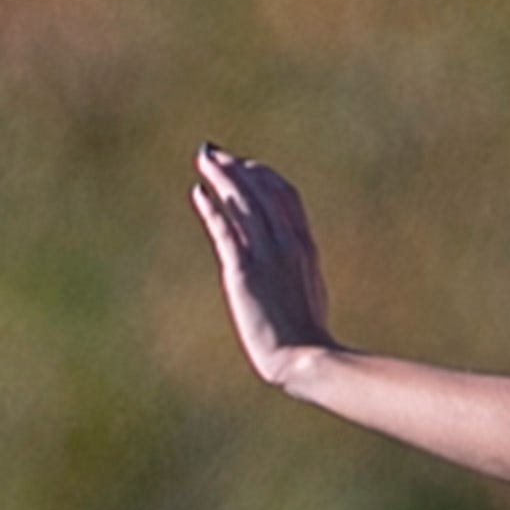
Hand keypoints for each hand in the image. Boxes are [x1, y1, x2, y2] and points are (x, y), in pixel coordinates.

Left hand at [188, 144, 334, 383]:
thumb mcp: (310, 292)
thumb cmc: (307, 336)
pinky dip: (212, 209)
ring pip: (243, 203)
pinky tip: (199, 193)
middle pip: (262, 191)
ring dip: (223, 177)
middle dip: (237, 167)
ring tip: (204, 159)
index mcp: (305, 246)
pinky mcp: (245, 272)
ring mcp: (267, 256)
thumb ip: (299, 270)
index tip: (246, 166)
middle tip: (214, 153)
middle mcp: (287, 243)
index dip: (264, 176)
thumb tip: (293, 266)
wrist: (304, 357)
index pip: (285, 196)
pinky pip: (226, 231)